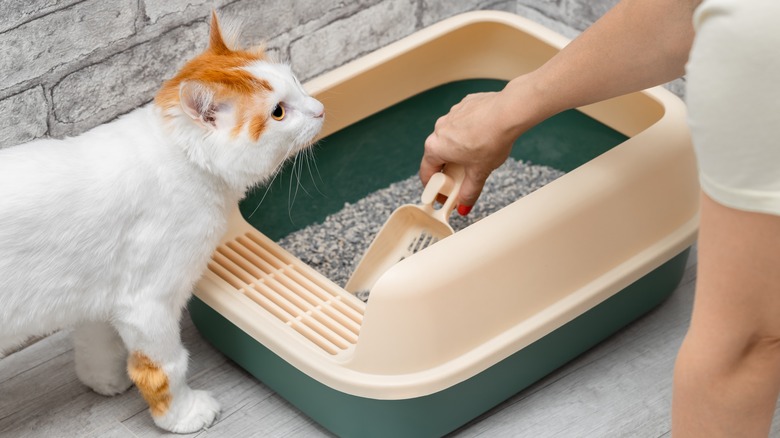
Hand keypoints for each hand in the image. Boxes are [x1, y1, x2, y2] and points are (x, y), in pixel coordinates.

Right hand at [421, 90, 524, 214]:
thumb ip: (469, 192)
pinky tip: (484, 137)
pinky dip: (470, 132)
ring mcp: (451, 115)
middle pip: (438, 155)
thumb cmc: (491, 140)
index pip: (427, 172)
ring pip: (451, 138)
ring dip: (459, 149)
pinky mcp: (464, 105)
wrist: (508, 112)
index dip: (434, 187)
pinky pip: (463, 123)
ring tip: (478, 157)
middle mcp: (439, 129)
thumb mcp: (479, 173)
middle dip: (449, 169)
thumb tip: (463, 205)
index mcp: (435, 147)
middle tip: (463, 179)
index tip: (442, 194)